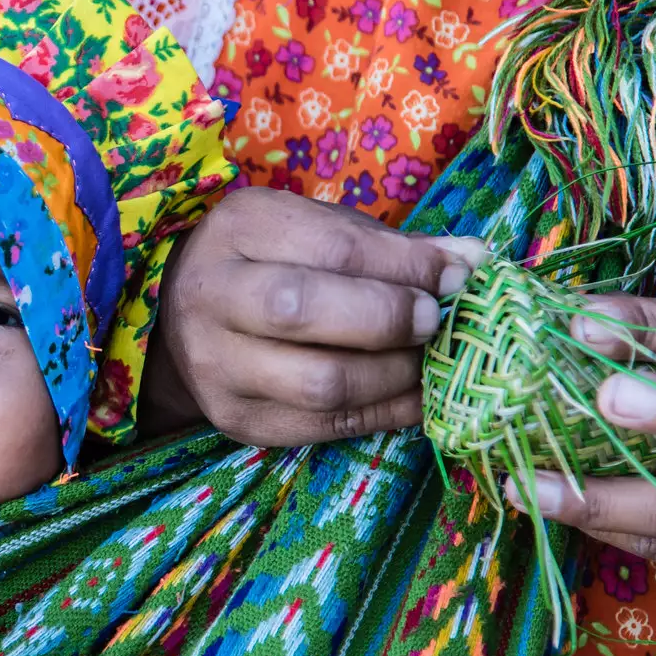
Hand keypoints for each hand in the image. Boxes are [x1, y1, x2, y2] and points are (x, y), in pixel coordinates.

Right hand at [141, 187, 487, 444]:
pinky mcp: (238, 419)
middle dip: (389, 318)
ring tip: (427, 360)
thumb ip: (389, 246)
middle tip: (435, 321)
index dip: (407, 266)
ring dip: (394, 375)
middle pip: (304, 311)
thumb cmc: (271, 261)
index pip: (333, 248)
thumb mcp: (318, 231)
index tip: (459, 275)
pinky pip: (325, 426)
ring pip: (319, 382)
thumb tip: (471, 260)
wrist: (183, 318)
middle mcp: (214, 296)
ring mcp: (218, 366)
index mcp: (240, 229)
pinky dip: (386, 412)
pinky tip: (415, 395)